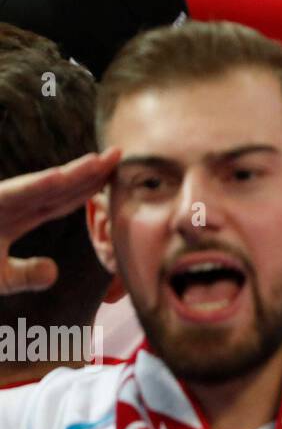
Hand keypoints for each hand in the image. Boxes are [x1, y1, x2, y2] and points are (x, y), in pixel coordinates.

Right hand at [0, 150, 118, 295]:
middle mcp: (7, 202)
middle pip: (58, 185)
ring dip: (73, 171)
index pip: (60, 199)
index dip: (88, 188)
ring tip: (103, 159)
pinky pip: (17, 191)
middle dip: (90, 171)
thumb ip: (24, 274)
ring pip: (42, 183)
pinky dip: (41, 184)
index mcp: (13, 215)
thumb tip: (54, 273)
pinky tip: (64, 177)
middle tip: (122, 153)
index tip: (117, 176)